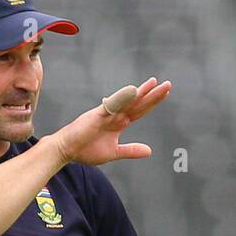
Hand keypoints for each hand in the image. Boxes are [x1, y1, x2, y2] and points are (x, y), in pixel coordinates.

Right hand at [53, 78, 171, 166]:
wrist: (67, 150)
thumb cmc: (86, 150)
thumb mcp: (113, 152)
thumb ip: (130, 150)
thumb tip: (149, 151)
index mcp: (119, 123)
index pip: (140, 110)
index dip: (153, 102)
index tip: (165, 93)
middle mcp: (115, 115)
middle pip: (138, 103)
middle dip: (153, 95)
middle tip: (168, 85)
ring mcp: (107, 113)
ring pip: (127, 101)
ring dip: (140, 92)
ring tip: (154, 83)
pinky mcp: (97, 115)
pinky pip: (112, 104)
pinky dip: (122, 97)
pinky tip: (133, 90)